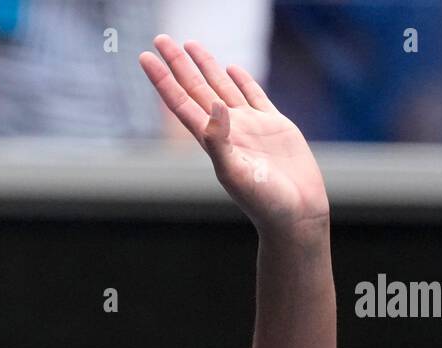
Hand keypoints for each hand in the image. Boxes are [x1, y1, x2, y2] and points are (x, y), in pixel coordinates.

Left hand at [139, 36, 328, 234]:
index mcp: (211, 141)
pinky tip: (231, 68)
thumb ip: (219, 140)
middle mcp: (226, 130)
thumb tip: (212, 106)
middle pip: (195, 89)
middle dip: (177, 64)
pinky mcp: (274, 126)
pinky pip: (254, 96)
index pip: (180, 103)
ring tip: (190, 45)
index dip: (163, 80)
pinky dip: (242, 80)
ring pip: (221, 88)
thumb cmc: (264, 201)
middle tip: (160, 39)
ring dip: (205, 67)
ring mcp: (250, 127)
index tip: (145, 57)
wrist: (296, 215)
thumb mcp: (235, 173)